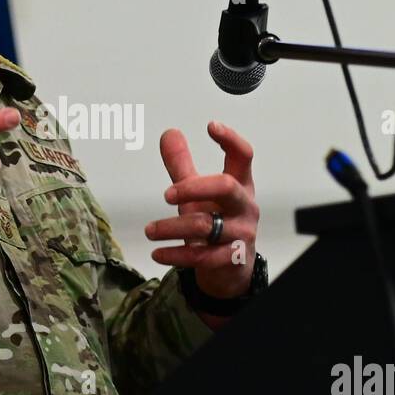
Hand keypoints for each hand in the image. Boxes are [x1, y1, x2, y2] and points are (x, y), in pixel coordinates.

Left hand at [145, 121, 258, 299]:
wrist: (230, 267)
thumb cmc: (217, 221)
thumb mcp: (200, 192)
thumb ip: (183, 164)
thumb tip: (169, 133)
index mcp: (240, 185)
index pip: (243, 156)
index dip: (231, 139)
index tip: (211, 126)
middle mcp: (244, 206)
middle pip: (226, 187)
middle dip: (193, 187)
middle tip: (166, 194)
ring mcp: (240, 233)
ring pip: (206, 226)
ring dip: (172, 227)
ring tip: (150, 230)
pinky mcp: (230, 259)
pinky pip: (201, 256)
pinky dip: (176, 254)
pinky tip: (157, 252)